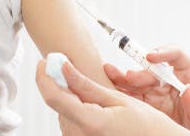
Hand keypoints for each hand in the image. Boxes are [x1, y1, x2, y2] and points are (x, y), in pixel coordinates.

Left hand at [35, 58, 189, 135]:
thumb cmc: (145, 126)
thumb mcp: (119, 99)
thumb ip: (87, 85)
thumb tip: (65, 68)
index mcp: (90, 122)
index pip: (54, 97)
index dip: (44, 77)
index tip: (44, 62)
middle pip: (58, 104)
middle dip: (61, 84)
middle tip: (71, 68)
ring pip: (64, 112)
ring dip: (71, 98)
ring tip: (93, 93)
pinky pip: (71, 123)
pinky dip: (77, 110)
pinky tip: (94, 106)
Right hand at [104, 46, 189, 135]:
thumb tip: (189, 90)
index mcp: (189, 74)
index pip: (176, 55)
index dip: (164, 52)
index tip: (151, 56)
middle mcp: (171, 78)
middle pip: (153, 68)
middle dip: (141, 71)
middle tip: (129, 77)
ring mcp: (158, 89)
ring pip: (139, 78)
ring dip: (124, 76)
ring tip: (110, 73)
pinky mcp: (147, 102)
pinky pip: (132, 94)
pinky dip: (120, 90)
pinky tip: (109, 86)